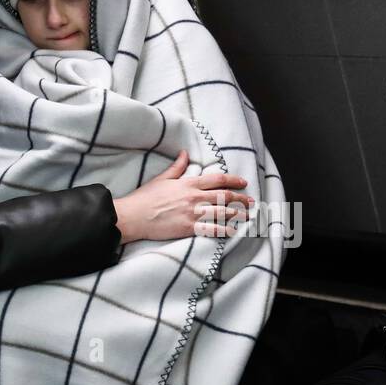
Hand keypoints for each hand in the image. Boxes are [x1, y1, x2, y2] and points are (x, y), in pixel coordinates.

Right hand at [113, 150, 253, 243]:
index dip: (234, 180)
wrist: (134, 216)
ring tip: (247, 215)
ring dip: (237, 214)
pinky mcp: (188, 228)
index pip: (218, 179)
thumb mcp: (162, 178)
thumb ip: (177, 166)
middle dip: (241, 199)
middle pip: (224, 196)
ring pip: (222, 212)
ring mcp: (192, 213)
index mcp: (189, 184)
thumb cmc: (145, 197)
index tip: (243, 183)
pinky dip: (224, 230)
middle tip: (251, 202)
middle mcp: (194, 197)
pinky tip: (233, 231)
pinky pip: (211, 229)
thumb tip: (185, 153)